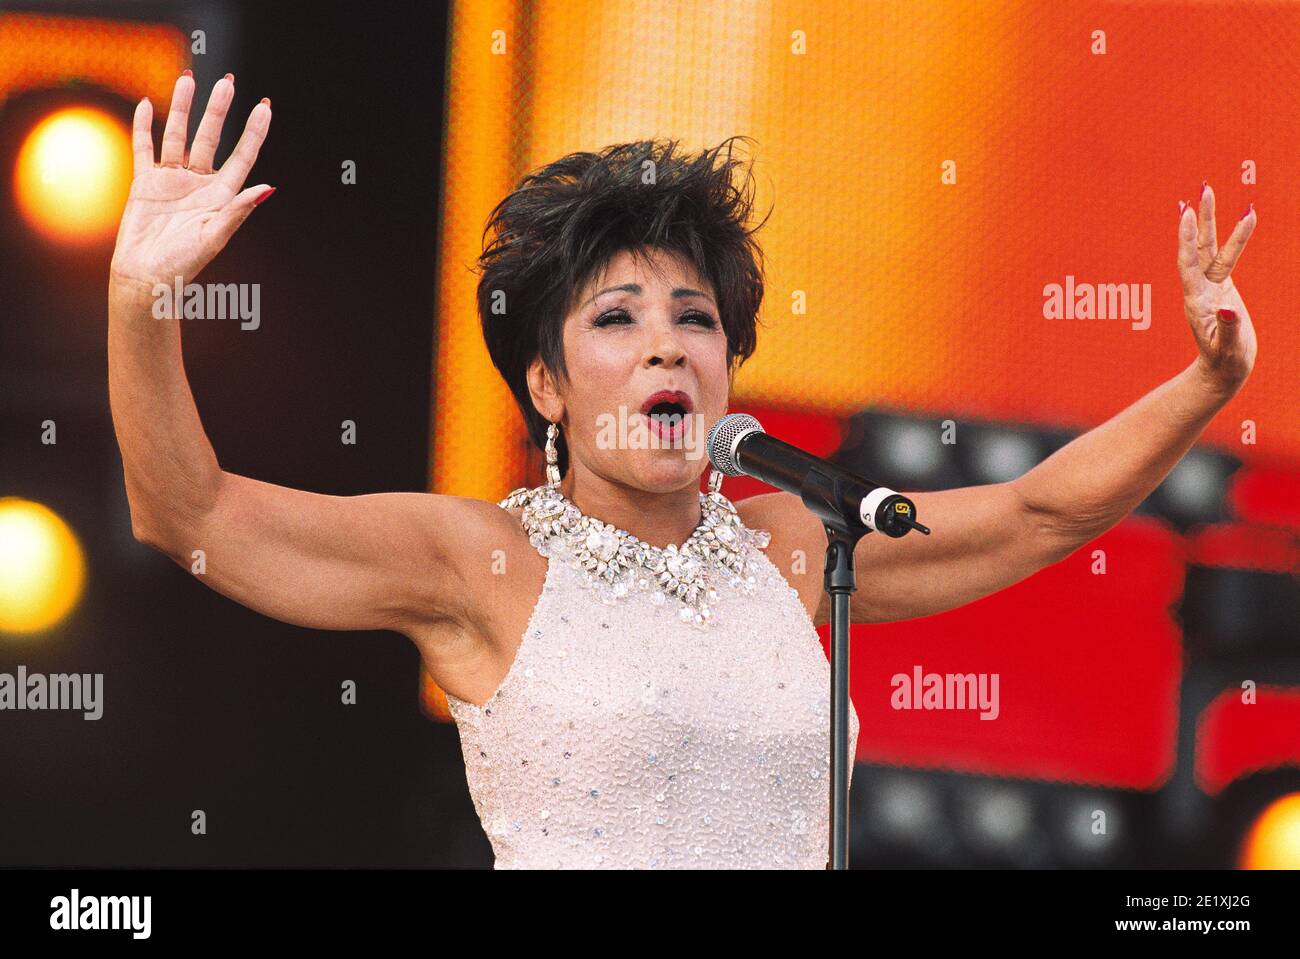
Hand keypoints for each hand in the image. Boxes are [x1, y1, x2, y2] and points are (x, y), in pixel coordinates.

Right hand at [109, 71, 272, 293]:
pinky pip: (145, 149)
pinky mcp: (146, 184)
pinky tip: (147, 104)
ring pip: (177, 135)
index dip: (254, 132)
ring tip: (188, 79)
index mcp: (222, 196)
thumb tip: (268, 187)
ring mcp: (172, 181)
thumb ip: (239, 210)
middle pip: (211, 138)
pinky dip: (144, 126)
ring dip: (182, 108)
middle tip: (227, 82)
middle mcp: (199, 184)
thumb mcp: (216, 236)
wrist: (146, 277)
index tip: (265, 107)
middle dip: (219, 110)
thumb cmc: (184, 264)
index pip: (242, 156)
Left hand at [1177, 183, 1256, 396]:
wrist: (1223, 371)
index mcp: (1196, 301)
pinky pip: (1230, 256)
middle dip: (1200, 218)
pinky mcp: (1223, 286)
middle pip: (1198, 247)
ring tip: (1209, 192)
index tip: (1186, 213)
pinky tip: (1246, 218)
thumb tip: (1228, 309)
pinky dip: (1237, 237)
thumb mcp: (1227, 349)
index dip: (1187, 238)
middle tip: (1202, 189)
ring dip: (1212, 220)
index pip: (1188, 263)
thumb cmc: (1226, 363)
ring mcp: (1211, 286)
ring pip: (1212, 247)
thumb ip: (1227, 330)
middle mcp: (1200, 288)